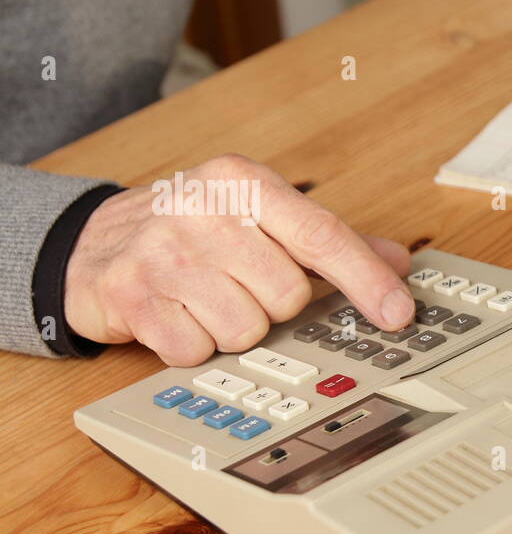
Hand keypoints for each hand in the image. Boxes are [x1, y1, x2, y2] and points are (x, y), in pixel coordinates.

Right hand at [65, 154, 413, 365]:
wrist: (91, 242)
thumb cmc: (189, 230)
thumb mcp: (256, 215)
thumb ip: (327, 240)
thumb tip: (398, 262)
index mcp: (242, 182)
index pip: (322, 235)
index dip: (367, 280)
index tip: (399, 313)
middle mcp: (203, 209)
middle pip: (288, 296)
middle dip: (272, 305)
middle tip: (238, 285)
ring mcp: (163, 252)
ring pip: (246, 330)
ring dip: (232, 329)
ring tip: (204, 299)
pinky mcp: (133, 296)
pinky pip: (198, 351)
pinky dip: (193, 345)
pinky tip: (176, 315)